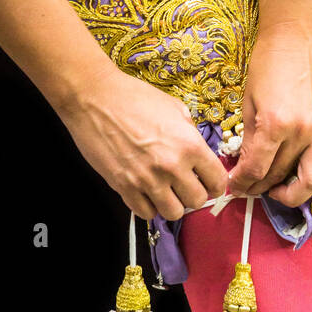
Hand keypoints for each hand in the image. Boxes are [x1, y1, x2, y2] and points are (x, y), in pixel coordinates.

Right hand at [53, 64, 228, 221]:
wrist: (94, 98)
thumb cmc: (134, 98)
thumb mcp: (175, 108)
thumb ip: (191, 133)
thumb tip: (199, 152)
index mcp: (190, 145)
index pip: (217, 181)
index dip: (215, 184)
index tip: (208, 182)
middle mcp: (171, 166)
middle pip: (197, 201)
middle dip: (193, 194)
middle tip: (184, 184)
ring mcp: (147, 179)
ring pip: (173, 213)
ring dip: (172, 203)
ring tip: (165, 190)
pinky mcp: (124, 187)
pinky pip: (146, 213)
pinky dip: (149, 206)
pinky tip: (146, 191)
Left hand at [227, 0, 311, 207]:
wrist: (295, 34)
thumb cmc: (267, 62)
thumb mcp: (248, 101)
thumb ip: (248, 137)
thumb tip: (244, 164)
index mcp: (275, 125)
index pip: (256, 167)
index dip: (241, 180)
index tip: (234, 184)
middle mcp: (302, 132)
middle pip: (279, 174)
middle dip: (259, 185)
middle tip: (248, 185)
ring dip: (294, 193)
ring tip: (280, 193)